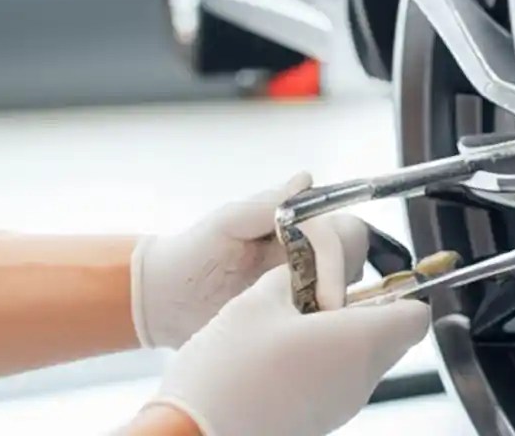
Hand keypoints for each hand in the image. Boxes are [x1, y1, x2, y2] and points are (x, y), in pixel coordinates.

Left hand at [131, 173, 367, 348]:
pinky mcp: (297, 313)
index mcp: (291, 225)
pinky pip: (329, 314)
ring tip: (316, 324)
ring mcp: (303, 281)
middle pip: (353, 250)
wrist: (161, 301)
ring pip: (348, 282)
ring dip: (341, 301)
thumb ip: (265, 203)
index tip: (327, 294)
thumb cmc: (189, 252)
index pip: (336, 230)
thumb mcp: (223, 222)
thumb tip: (306, 178)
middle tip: (325, 310)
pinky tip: (312, 335)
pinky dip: (331, 323)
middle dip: (343, 277)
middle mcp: (304, 249)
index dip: (336, 259)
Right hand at [149, 266, 429, 435]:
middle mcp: (361, 379)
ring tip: (292, 325)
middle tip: (323, 297)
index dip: (405, 292)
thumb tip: (301, 273)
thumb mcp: (257, 302)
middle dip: (368, 313)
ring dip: (341, 339)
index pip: (416, 316)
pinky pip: (338, 384)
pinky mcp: (320, 423)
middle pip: (392, 338)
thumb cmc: (227, 370)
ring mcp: (342, 407)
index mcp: (359, 341)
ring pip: (364, 363)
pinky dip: (322, 365)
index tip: (377, 281)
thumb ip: (291, 280)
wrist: (191, 435)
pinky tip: (279, 356)